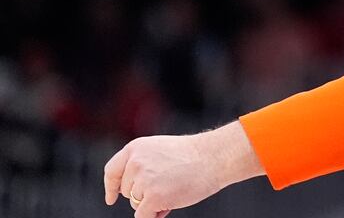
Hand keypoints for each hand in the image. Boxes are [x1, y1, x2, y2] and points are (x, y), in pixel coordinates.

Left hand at [103, 122, 264, 217]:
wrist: (214, 157)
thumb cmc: (193, 156)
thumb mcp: (160, 151)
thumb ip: (142, 163)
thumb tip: (131, 191)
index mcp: (135, 148)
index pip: (112, 170)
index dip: (111, 186)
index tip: (112, 198)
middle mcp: (135, 162)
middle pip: (127, 192)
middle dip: (144, 195)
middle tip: (168, 186)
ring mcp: (142, 180)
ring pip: (136, 204)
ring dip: (153, 203)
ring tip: (175, 189)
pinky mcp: (151, 196)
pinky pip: (143, 216)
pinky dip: (154, 215)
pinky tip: (170, 203)